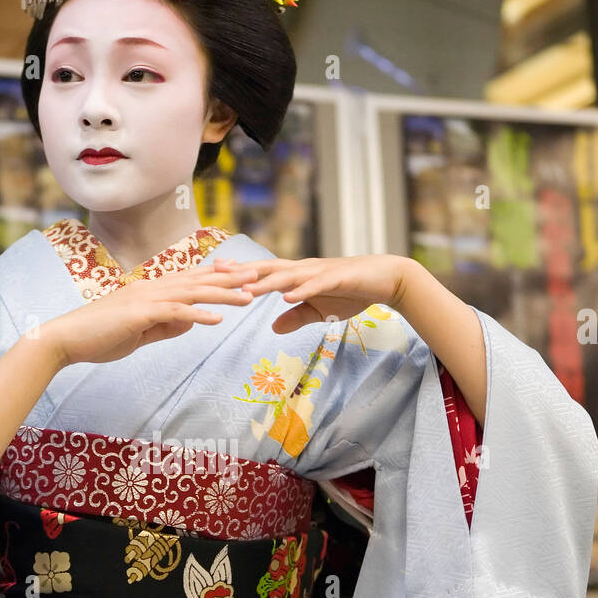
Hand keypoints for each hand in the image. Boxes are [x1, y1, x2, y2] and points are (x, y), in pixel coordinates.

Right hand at [41, 264, 257, 366]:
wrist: (66, 340)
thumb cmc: (100, 337)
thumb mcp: (140, 332)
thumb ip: (165, 326)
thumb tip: (191, 323)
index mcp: (152, 290)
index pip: (192, 279)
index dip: (219, 275)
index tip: (243, 273)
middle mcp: (152, 288)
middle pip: (199, 280)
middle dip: (231, 278)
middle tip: (260, 275)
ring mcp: (145, 299)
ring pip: (192, 292)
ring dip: (222, 293)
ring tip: (248, 295)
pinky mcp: (138, 314)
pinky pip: (173, 313)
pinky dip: (196, 314)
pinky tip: (217, 319)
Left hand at [211, 254, 414, 333]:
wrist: (384, 279)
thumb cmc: (351, 292)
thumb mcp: (320, 311)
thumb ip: (296, 317)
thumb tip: (274, 327)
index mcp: (296, 276)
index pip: (262, 273)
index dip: (238, 273)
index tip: (213, 275)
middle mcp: (303, 269)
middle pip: (267, 270)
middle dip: (242, 272)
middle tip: (215, 275)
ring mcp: (319, 272)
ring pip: (287, 276)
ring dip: (265, 283)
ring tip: (245, 289)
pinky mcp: (337, 279)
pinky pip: (315, 285)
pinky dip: (301, 290)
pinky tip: (287, 297)